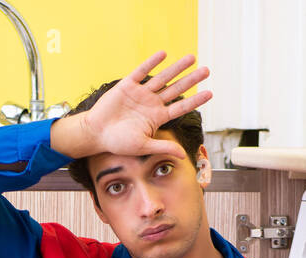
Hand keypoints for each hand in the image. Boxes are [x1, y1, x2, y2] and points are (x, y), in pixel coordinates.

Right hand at [50, 51, 211, 160]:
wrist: (96, 133)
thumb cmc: (118, 142)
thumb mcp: (143, 146)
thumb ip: (163, 147)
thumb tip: (183, 155)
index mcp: (156, 117)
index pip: (180, 107)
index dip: (195, 100)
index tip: (210, 93)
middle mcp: (151, 103)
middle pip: (176, 89)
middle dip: (191, 80)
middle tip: (207, 70)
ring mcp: (140, 93)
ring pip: (163, 78)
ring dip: (177, 68)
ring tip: (192, 58)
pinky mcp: (127, 85)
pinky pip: (141, 71)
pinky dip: (152, 63)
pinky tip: (163, 54)